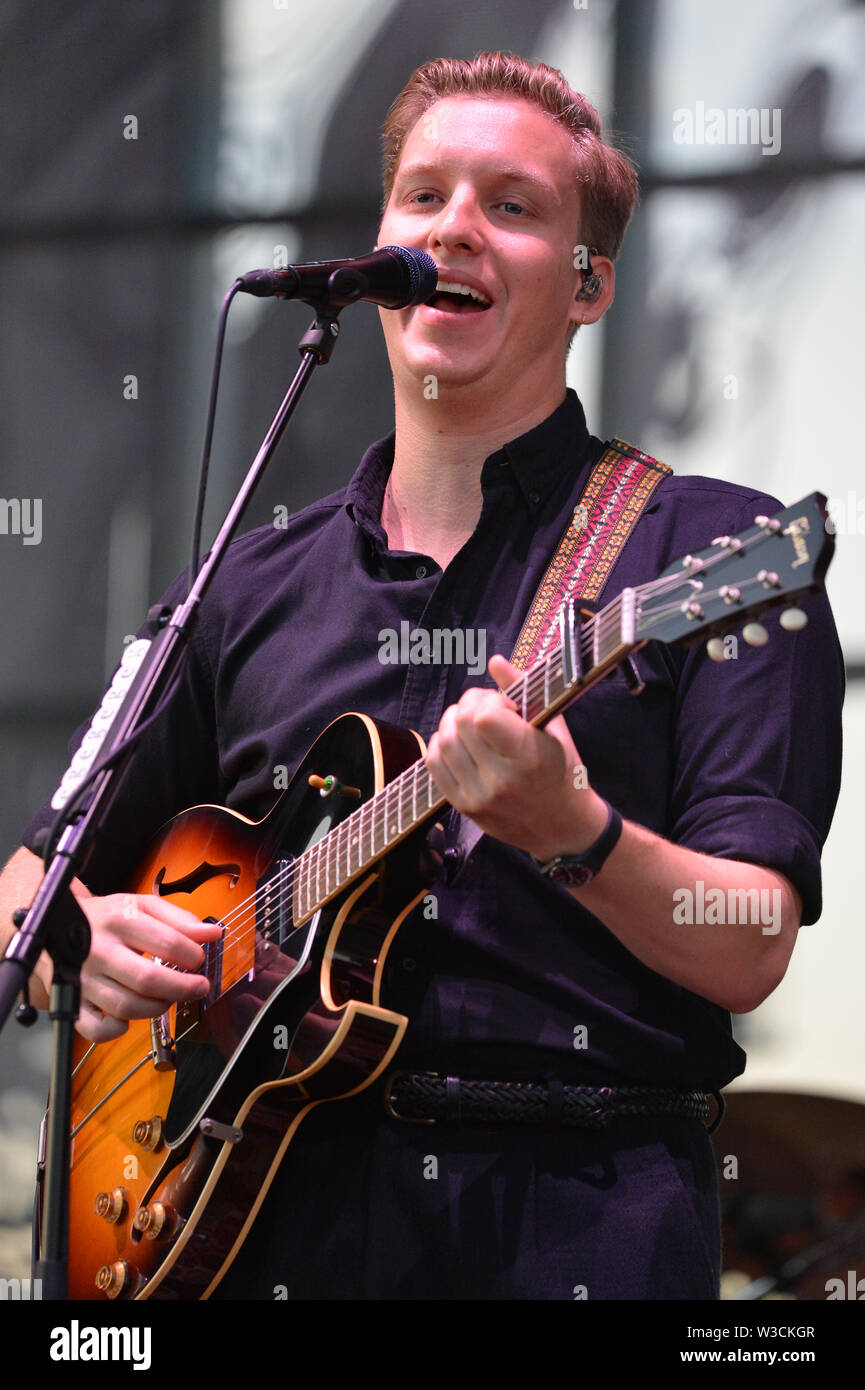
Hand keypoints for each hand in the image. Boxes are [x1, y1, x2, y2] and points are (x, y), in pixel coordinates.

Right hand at [75, 893, 223, 1042]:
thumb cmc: (106, 918)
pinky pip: (97, 1028)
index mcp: (119, 920)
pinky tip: (128, 1017)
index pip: (168, 943)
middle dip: (182, 988)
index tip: (198, 960)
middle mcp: (99, 949)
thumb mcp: (141, 905)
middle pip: (148, 979)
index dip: (193, 955)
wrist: (57, 925)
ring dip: (157, 1007)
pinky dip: (118, 1029)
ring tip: (168, 997)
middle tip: (198, 987)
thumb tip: (212, 934)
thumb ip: (179, 919)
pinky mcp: (73, 1001)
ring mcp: (84, 978)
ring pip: (127, 1006)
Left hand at [424, 654, 607, 861]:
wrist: (563, 827)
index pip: (485, 717)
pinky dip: (440, 744)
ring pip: (443, 742)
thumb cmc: (564, 772)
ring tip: (473, 723)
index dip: (490, 701)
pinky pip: (433, 765)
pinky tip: (460, 742)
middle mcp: (501, 780)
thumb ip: (524, 690)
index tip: (506, 706)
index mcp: (529, 757)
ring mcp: (478, 796)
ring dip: (453, 722)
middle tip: (487, 708)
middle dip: (470, 704)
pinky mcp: (463, 807)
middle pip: (461, 724)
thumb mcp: (555, 729)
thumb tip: (494, 661)